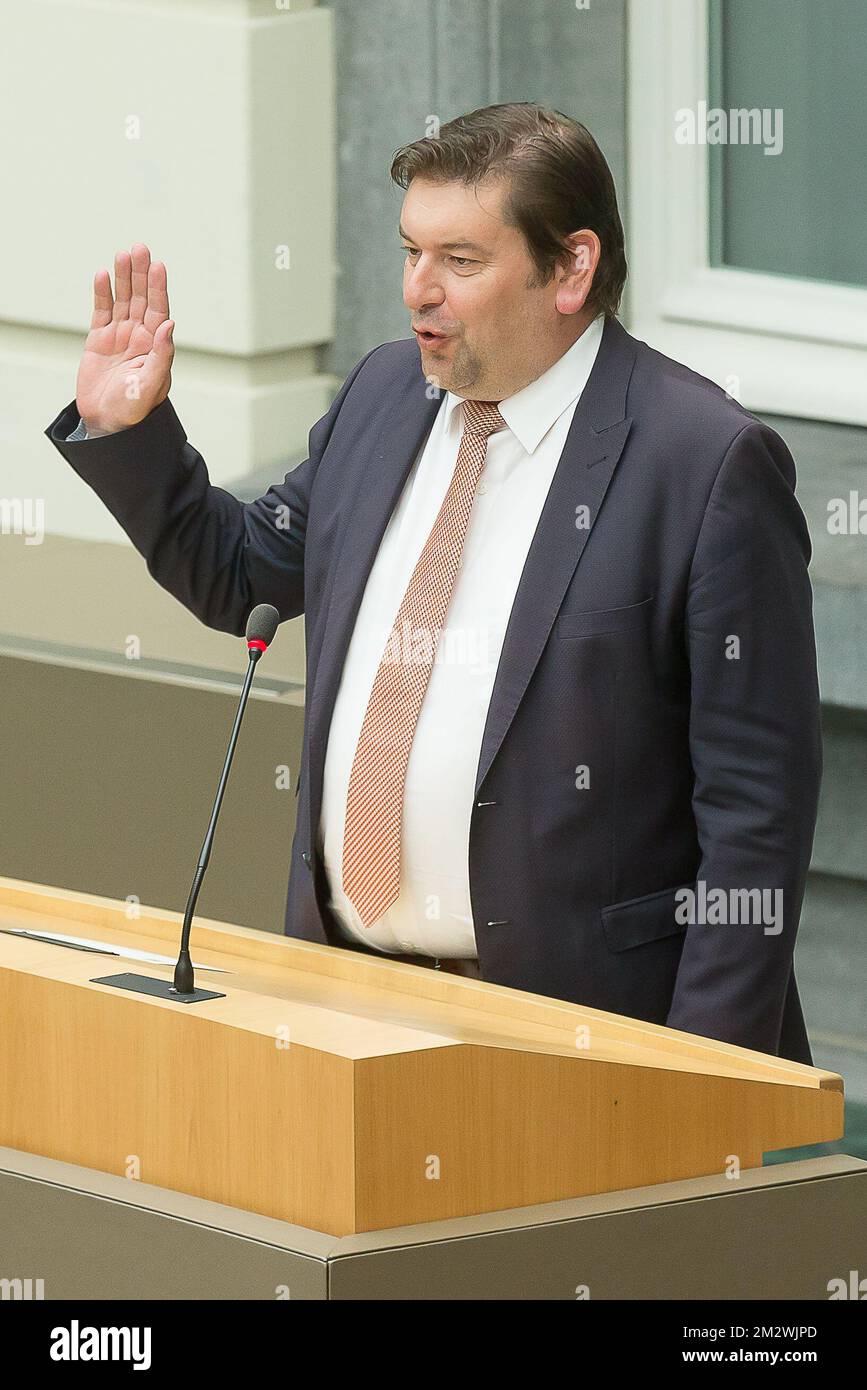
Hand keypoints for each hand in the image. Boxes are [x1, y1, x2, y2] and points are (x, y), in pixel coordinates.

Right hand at [75, 243, 174, 434]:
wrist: (108, 424)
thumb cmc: (134, 410)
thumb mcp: (151, 384)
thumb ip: (161, 355)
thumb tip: (169, 324)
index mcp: (155, 346)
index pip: (159, 310)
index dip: (158, 287)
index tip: (157, 266)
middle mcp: (139, 337)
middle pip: (142, 298)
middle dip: (141, 274)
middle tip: (140, 248)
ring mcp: (119, 336)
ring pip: (122, 300)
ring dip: (123, 277)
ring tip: (123, 254)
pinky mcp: (99, 340)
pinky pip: (101, 311)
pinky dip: (102, 293)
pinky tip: (102, 274)